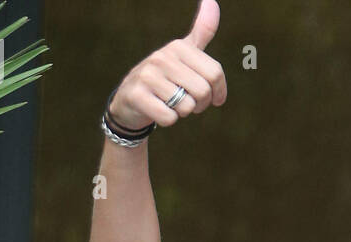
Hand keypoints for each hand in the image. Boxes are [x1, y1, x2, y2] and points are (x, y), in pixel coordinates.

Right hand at [108, 0, 225, 130]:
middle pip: (203, 92)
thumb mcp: (184, 53)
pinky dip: (168, 119)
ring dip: (182, 112)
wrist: (132, 100)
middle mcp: (162, 57)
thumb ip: (202, 31)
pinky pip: (170, 118)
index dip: (218, 92)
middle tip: (187, 102)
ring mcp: (147, 75)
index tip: (212, 97)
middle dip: (200, 105)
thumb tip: (212, 0)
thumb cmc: (166, 78)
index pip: (215, 74)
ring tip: (169, 102)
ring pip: (187, 107)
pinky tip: (158, 109)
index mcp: (178, 47)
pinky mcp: (138, 95)